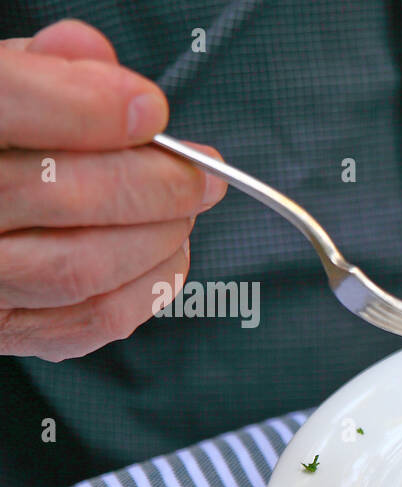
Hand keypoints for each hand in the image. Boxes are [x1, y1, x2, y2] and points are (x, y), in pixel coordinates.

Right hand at [0, 20, 226, 361]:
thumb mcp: (1, 90)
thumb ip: (47, 71)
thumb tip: (103, 62)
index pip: (6, 104)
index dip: (91, 108)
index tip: (151, 111)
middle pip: (63, 194)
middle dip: (155, 182)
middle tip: (201, 175)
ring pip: (84, 267)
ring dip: (159, 237)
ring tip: (183, 212)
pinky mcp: (7, 329)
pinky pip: (92, 320)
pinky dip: (148, 287)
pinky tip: (164, 255)